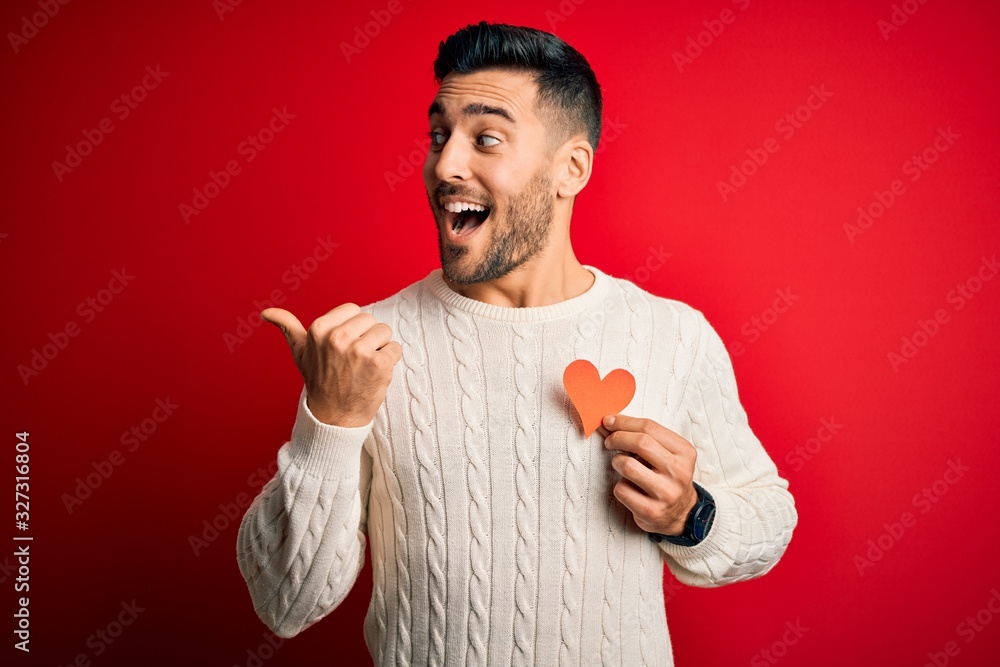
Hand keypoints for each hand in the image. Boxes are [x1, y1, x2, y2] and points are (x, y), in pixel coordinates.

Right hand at [261, 304, 401, 426]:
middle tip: (353, 360)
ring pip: (385, 332)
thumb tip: (266, 312)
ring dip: (380, 348)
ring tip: (363, 366)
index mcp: (319, 329)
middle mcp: (338, 337)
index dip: (352, 328)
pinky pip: (395, 348)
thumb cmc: (319, 381)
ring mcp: (359, 351)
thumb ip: (287, 327)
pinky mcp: (379, 364)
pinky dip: (390, 361)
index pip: (353, 309)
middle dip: (367, 337)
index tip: (343, 347)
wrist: (333, 417)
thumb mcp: (300, 352)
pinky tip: (374, 374)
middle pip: (370, 319)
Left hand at [601, 414, 697, 535]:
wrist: (682, 513)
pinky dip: (619, 485)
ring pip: (628, 466)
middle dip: (617, 437)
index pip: (649, 428)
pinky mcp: (652, 511)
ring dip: (617, 462)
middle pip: (640, 443)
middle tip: (609, 441)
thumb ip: (647, 437)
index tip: (609, 421)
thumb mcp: (669, 453)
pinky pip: (622, 489)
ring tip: (620, 464)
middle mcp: (678, 472)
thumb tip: (612, 423)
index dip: (624, 422)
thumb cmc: (668, 478)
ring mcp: (666, 493)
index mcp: (684, 452)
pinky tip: (628, 487)